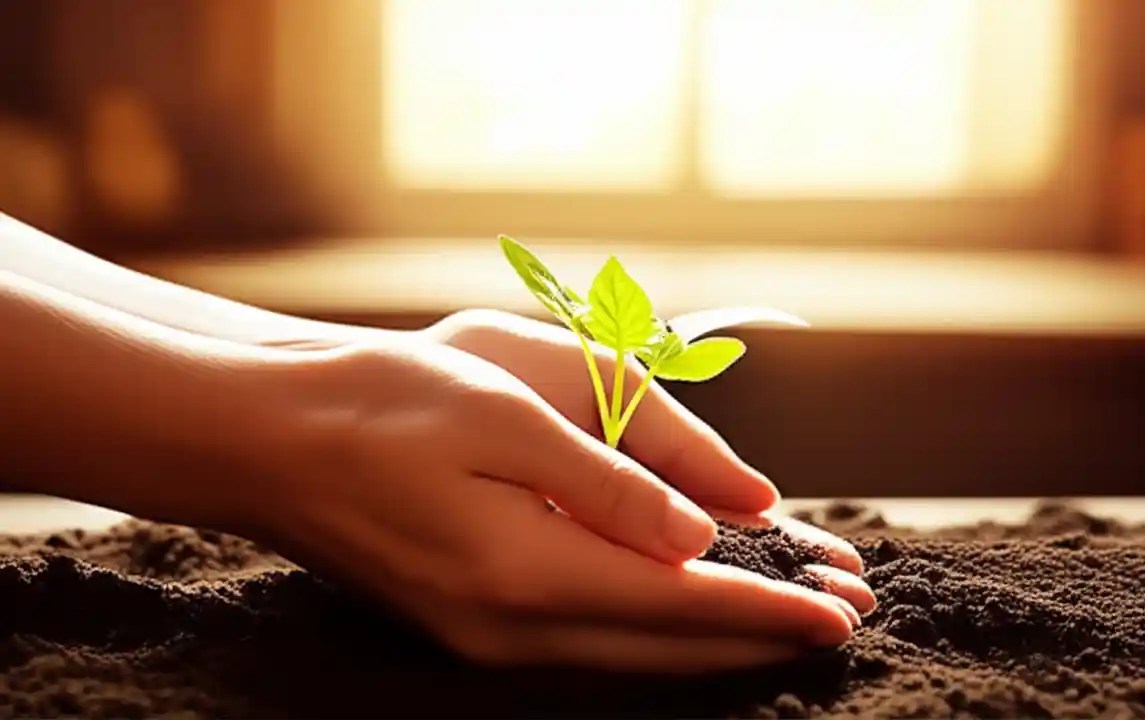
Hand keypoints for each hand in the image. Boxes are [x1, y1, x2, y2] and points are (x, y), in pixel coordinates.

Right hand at [253, 341, 873, 671]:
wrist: (272, 438)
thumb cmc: (384, 405)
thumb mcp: (508, 415)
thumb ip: (615, 483)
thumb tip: (705, 536)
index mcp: (526, 570)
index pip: (677, 604)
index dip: (763, 611)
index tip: (836, 615)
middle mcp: (509, 627)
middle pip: (662, 648)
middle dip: (755, 639)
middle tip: (836, 625)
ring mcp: (484, 637)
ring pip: (628, 656)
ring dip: (711, 641)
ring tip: (782, 624)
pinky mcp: (469, 624)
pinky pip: (588, 644)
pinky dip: (652, 633)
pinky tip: (683, 613)